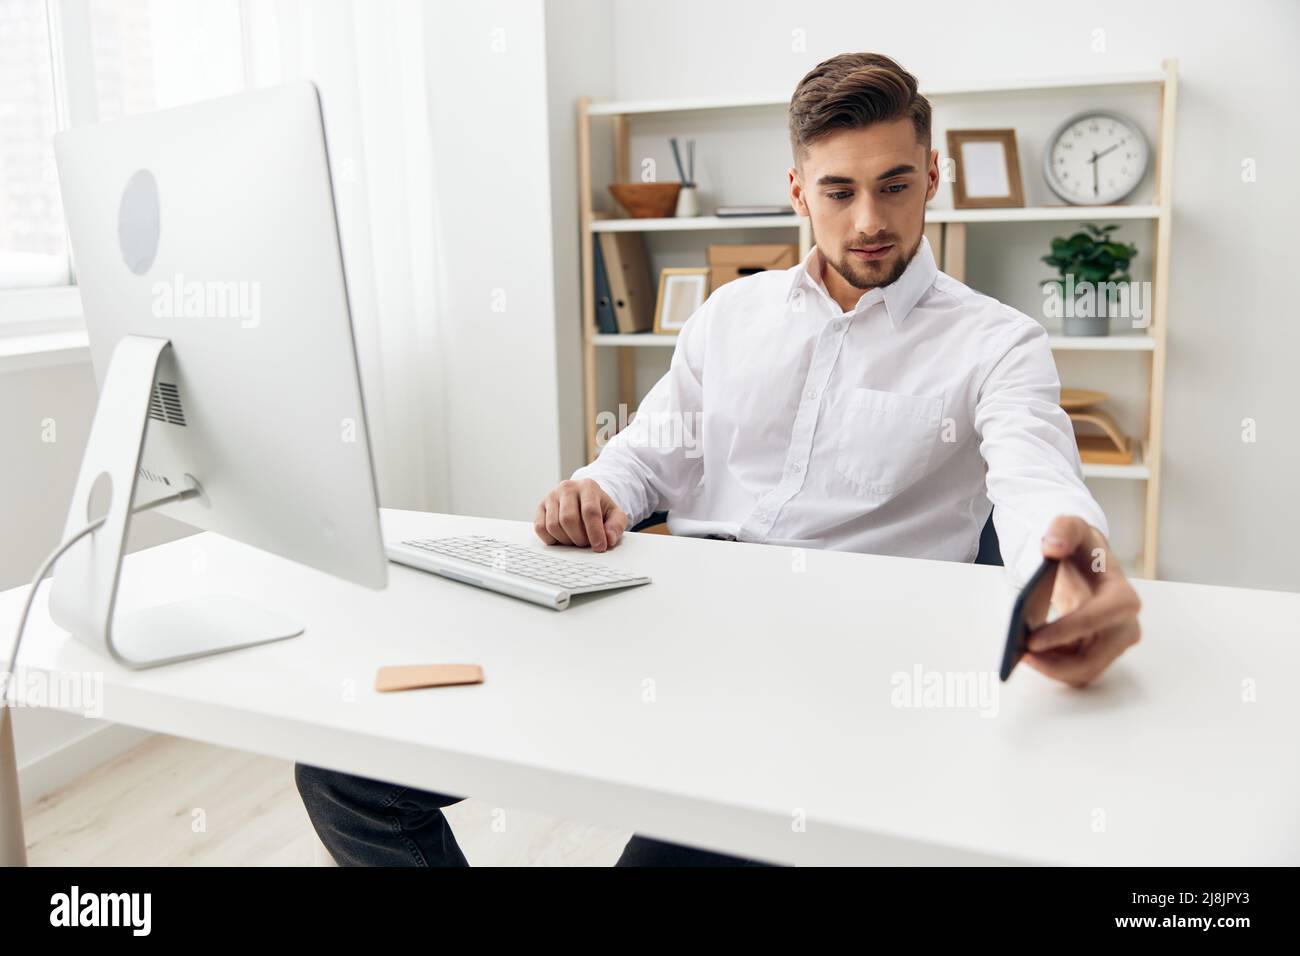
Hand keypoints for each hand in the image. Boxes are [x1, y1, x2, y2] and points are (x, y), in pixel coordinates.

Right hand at [534, 479, 627, 551]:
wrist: (584, 499)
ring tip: (576, 540)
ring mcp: (551, 496)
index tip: (599, 548)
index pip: (590, 511)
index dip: (595, 533)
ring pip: (553, 525)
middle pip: (569, 519)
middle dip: (579, 538)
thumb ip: (616, 526)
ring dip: (566, 540)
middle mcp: (567, 487)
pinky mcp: (540, 506)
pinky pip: (540, 528)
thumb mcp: (614, 515)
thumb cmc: (600, 508)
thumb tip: (608, 539)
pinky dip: (551, 539)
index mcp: (588, 486)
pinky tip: (562, 539)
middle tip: (586, 544)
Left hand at [1022, 515, 1141, 687]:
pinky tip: (1032, 655)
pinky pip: (1077, 671)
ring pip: (1084, 672)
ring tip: (1021, 655)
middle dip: (1056, 663)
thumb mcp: (1072, 528)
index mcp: (1123, 597)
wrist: (1089, 566)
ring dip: (1052, 670)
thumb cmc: (1083, 550)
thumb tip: (1052, 547)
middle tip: (1020, 655)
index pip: (1095, 620)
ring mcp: (1114, 644)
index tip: (1031, 640)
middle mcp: (1126, 626)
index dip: (1064, 632)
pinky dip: (1054, 668)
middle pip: (1091, 659)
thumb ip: (1063, 530)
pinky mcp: (1101, 654)